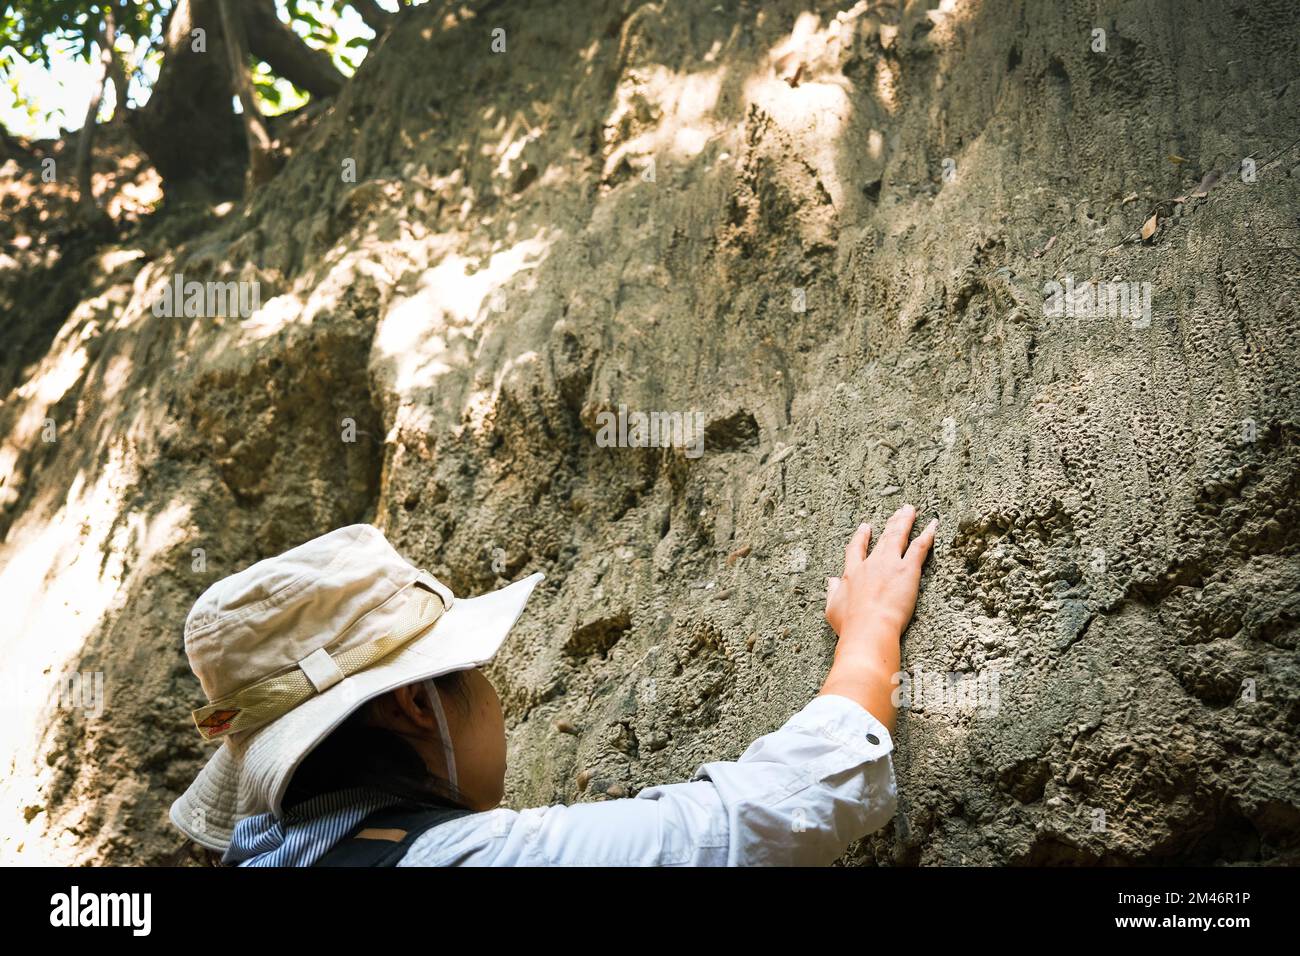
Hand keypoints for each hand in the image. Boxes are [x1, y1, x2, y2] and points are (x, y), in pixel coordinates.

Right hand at [825, 504, 935, 645]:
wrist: (869, 628)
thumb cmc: (851, 625)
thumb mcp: (832, 608)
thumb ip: (832, 592)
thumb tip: (830, 581)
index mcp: (852, 573)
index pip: (856, 549)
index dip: (861, 537)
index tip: (865, 527)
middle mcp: (871, 564)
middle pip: (882, 538)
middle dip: (890, 523)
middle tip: (897, 512)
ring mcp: (889, 564)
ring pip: (899, 536)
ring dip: (905, 521)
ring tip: (911, 510)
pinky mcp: (907, 569)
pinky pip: (920, 547)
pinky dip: (927, 534)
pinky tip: (933, 525)